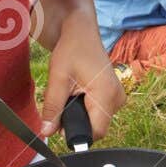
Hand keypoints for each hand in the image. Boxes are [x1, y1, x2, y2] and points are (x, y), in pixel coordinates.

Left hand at [40, 26, 125, 140]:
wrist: (81, 33)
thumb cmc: (71, 50)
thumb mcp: (57, 79)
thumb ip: (53, 107)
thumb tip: (46, 132)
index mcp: (107, 94)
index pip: (95, 132)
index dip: (76, 133)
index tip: (61, 122)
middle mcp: (117, 98)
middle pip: (95, 127)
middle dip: (76, 122)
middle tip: (63, 101)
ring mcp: (118, 97)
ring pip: (97, 121)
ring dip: (80, 115)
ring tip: (71, 93)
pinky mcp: (114, 95)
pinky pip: (100, 112)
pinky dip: (86, 108)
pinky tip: (79, 92)